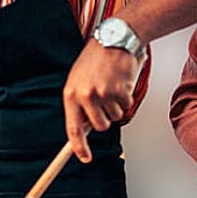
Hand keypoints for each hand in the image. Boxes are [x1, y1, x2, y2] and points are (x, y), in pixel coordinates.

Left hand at [62, 41, 139, 161]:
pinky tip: (121, 83)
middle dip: (105, 118)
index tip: (84, 157)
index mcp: (70, 94)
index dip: (78, 147)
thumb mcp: (78, 80)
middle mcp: (85, 96)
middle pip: (100, 126)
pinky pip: (126, 107)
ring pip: (114, 117)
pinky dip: (126, 99)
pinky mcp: (120, 91)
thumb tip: (82, 129)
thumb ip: (78, 104)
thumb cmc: (95, 60)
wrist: (114, 39)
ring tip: (112, 86)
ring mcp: (102, 94)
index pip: (73, 128)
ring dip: (116, 106)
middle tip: (106, 101)